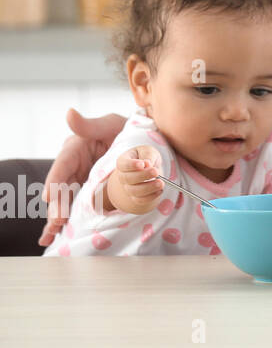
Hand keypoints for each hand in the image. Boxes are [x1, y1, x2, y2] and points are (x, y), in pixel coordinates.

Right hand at [39, 108, 126, 245]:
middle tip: (57, 221)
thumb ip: (90, 124)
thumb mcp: (109, 123)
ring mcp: (80, 179)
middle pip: (60, 187)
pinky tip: (60, 233)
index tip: (50, 197)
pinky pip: (77, 205)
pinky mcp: (89, 190)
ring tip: (51, 234)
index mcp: (75, 148)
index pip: (62, 165)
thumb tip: (69, 114)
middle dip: (57, 205)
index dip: (55, 181)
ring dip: (58, 217)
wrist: (144, 141)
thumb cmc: (124, 128)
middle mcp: (73, 165)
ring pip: (65, 199)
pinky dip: (70, 218)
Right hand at [109, 145, 165, 213]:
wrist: (149, 169)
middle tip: (156, 172)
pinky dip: (151, 196)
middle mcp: (123, 176)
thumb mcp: (148, 151)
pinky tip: (160, 190)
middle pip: (128, 179)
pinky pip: (140, 200)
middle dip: (142, 176)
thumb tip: (147, 164)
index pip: (123, 165)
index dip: (131, 165)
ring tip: (161, 183)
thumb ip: (148, 155)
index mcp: (123, 162)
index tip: (142, 164)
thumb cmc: (147, 156)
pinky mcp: (136, 197)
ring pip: (134, 191)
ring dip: (148, 188)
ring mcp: (128, 188)